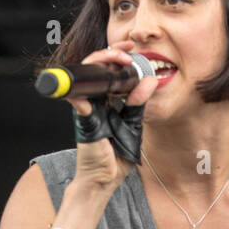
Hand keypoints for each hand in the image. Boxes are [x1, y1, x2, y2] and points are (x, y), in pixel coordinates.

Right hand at [68, 39, 158, 188]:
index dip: (118, 56)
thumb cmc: (116, 156)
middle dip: (111, 52)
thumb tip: (150, 81)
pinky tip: (95, 77)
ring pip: (86, 76)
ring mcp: (86, 108)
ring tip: (118, 57)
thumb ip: (138, 104)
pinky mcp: (82, 118)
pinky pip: (78, 99)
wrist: (104, 179)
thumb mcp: (133, 125)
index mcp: (106, 102)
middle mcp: (94, 101)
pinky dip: (81, 87)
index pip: (109, 72)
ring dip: (101, 61)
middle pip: (96, 68)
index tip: (132, 48)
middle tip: (127, 49)